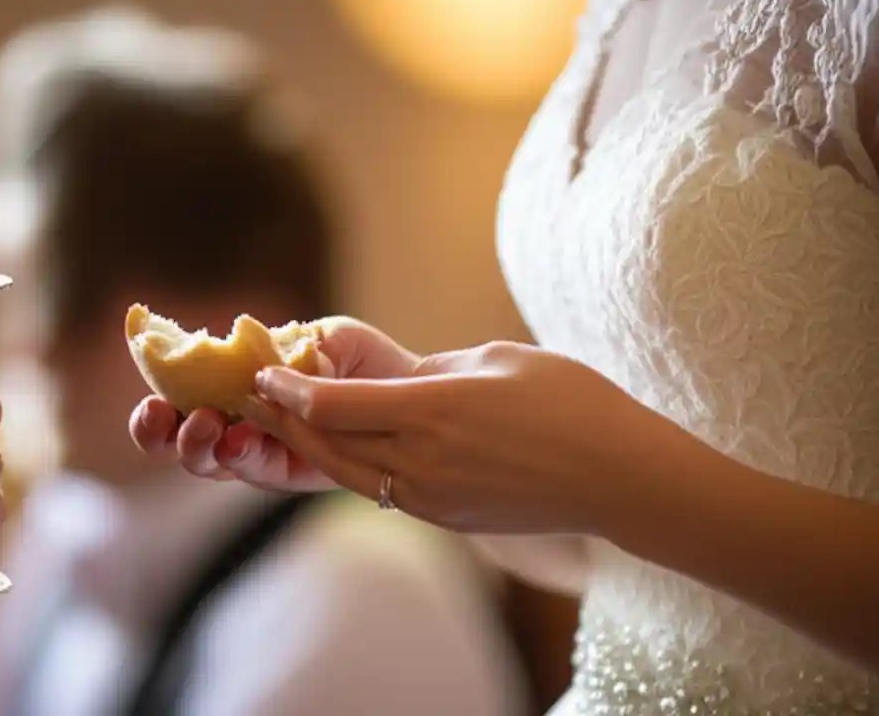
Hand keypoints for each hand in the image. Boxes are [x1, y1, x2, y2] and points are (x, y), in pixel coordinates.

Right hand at [127, 316, 419, 489]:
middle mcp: (239, 426)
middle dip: (162, 434)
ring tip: (205, 424)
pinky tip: (242, 438)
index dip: (154, 403)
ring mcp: (264, 454)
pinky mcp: (294, 474)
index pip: (179, 399)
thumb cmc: (362, 360)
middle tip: (161, 417)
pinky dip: (243, 456)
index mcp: (233, 390)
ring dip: (198, 447)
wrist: (414, 390)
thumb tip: (252, 357)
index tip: (146, 394)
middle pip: (181, 442)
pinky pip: (258, 472)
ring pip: (212, 463)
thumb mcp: (323, 339)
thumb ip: (285, 348)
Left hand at [241, 342, 704, 533]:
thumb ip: (434, 370)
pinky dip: (354, 467)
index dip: (289, 388)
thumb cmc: (570, 402)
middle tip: (259, 396)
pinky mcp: (446, 518)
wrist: (619, 477)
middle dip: (286, 420)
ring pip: (349, 473)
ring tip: (289, 424)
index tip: (263, 370)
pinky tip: (347, 448)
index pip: (332, 403)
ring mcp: (432, 495)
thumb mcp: (497, 360)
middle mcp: (422, 459)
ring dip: (313, 448)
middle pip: (327, 444)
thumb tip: (397, 381)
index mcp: (432, 409)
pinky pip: (383, 489)